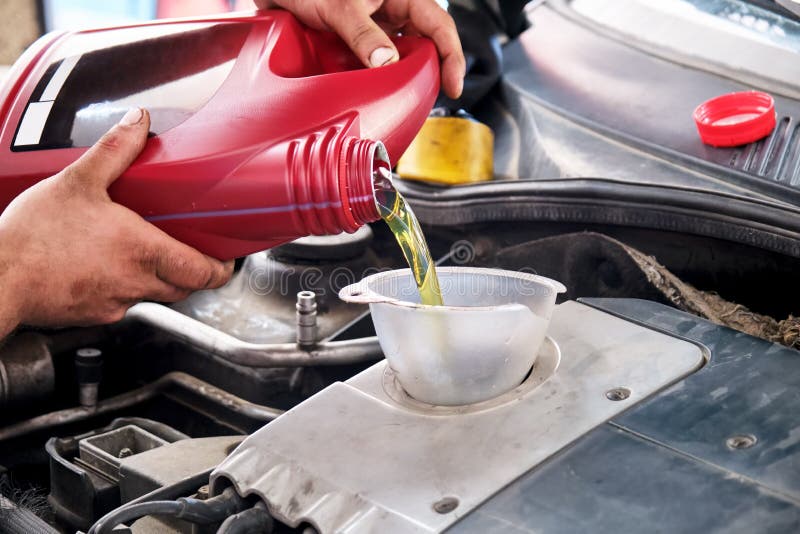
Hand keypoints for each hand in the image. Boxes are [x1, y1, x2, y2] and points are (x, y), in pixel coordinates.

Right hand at [0, 108, 232, 336]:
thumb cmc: (32, 237)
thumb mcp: (77, 181)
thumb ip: (114, 151)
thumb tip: (138, 122)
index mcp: (144, 251)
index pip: (205, 273)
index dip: (222, 268)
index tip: (226, 259)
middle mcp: (136, 283)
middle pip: (185, 286)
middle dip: (193, 270)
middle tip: (190, 248)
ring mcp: (115, 303)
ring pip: (155, 295)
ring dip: (158, 277)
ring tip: (143, 251)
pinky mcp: (93, 314)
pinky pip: (122, 302)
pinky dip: (124, 286)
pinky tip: (104, 266)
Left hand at [256, 0, 464, 98]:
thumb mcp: (339, 7)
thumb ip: (363, 35)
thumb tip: (387, 64)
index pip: (440, 25)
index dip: (452, 57)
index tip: (453, 86)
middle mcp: (393, 8)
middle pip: (426, 43)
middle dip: (431, 70)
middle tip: (429, 97)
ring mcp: (377, 24)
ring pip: (403, 54)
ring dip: (404, 75)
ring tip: (406, 97)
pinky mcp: (361, 39)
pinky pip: (379, 60)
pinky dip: (380, 76)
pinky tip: (378, 89)